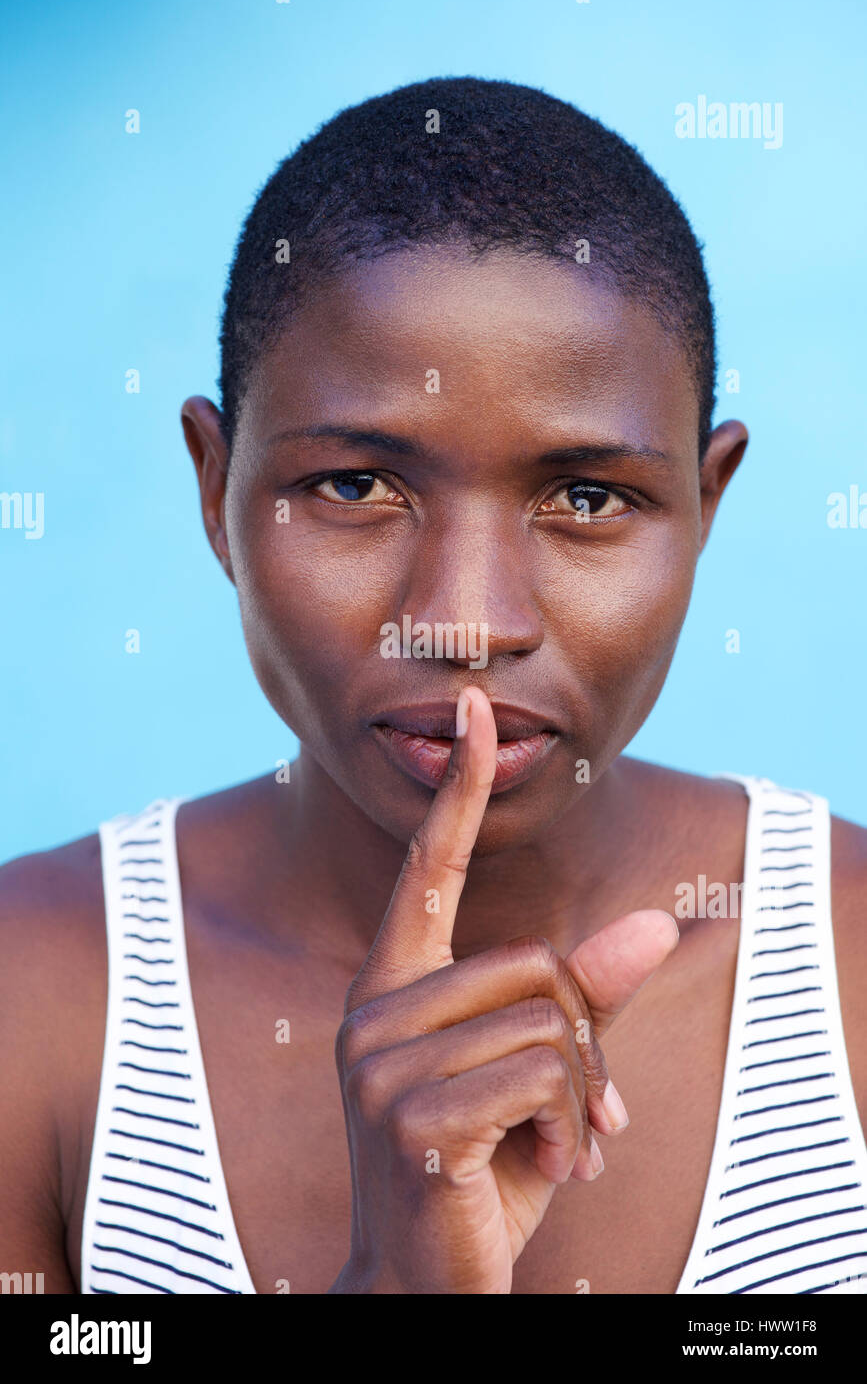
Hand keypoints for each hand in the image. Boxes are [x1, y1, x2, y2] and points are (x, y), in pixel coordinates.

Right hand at [330, 686, 677, 1293]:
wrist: (425, 1285)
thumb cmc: (482, 1169)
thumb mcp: (540, 1075)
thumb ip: (586, 998)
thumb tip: (655, 922)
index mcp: (394, 989)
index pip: (426, 869)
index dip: (458, 790)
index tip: (473, 707)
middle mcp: (373, 1012)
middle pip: (534, 962)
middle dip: (586, 1038)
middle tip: (587, 1108)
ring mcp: (380, 1064)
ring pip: (549, 1023)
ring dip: (584, 1093)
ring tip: (564, 1145)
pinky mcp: (410, 1116)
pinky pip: (543, 1074)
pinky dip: (571, 1126)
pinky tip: (548, 1166)